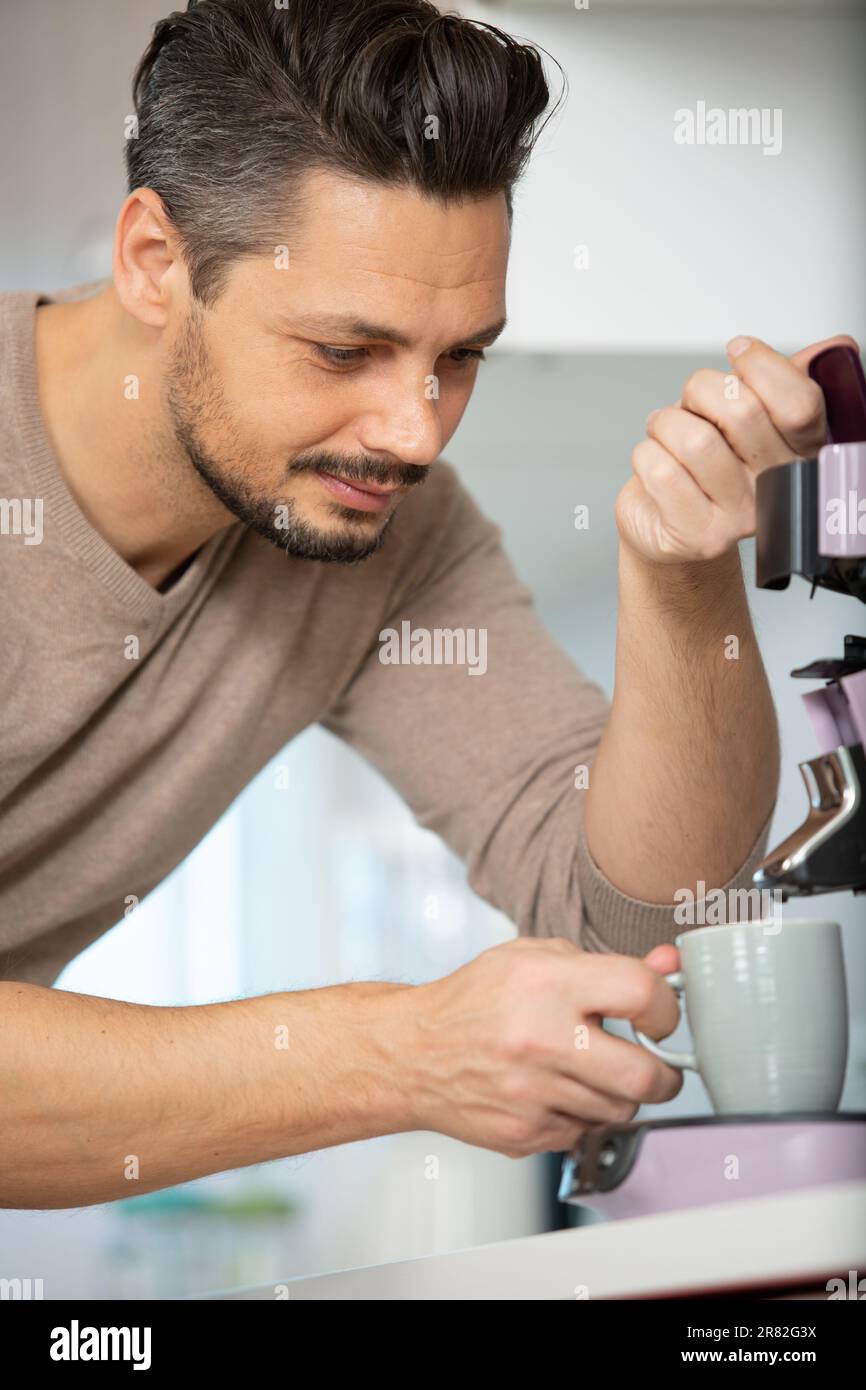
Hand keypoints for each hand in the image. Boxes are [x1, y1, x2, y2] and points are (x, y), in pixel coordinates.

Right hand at [401, 936, 683, 1157]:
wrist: (413, 1052)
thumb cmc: (475, 1000)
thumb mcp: (534, 958)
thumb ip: (605, 965)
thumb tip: (669, 967)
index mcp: (545, 982)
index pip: (640, 994)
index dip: (666, 1006)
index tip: (659, 1014)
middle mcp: (540, 1037)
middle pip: (645, 1075)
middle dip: (663, 1073)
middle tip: (652, 1063)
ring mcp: (531, 1092)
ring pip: (620, 1109)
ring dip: (618, 1093)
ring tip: (590, 1070)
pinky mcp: (524, 1133)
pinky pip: (584, 1132)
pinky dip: (581, 1115)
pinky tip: (556, 1091)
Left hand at [615, 332, 859, 564]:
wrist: (667, 522)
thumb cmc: (704, 462)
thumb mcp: (746, 413)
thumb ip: (785, 379)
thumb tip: (835, 348)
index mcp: (801, 451)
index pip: (800, 403)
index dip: (763, 366)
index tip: (737, 351)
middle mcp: (778, 486)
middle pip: (742, 412)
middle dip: (701, 390)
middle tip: (691, 404)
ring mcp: (740, 517)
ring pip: (695, 440)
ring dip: (666, 423)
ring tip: (666, 434)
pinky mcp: (700, 536)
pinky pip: (662, 471)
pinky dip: (646, 454)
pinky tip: (657, 464)